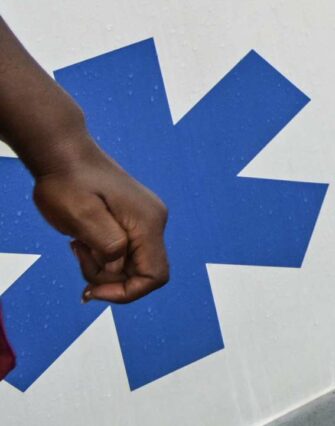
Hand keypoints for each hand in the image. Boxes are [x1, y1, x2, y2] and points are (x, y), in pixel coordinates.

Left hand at [29, 141, 167, 303]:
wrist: (65, 155)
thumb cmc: (69, 182)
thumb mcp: (81, 216)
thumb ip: (106, 243)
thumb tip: (118, 265)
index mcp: (147, 223)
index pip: (155, 276)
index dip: (127, 293)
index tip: (92, 290)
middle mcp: (154, 222)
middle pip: (140, 272)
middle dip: (107, 277)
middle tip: (79, 254)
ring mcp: (145, 219)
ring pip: (129, 263)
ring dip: (100, 265)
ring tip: (78, 243)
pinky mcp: (133, 218)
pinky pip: (123, 251)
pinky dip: (101, 254)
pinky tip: (83, 238)